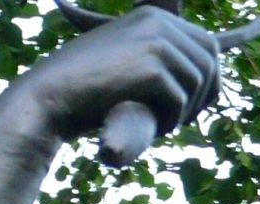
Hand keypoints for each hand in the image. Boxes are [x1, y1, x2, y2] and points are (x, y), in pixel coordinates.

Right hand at [26, 5, 219, 145]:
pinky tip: (155, 130)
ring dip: (186, 111)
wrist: (50, 96)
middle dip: (204, 96)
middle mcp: (157, 22)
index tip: (192, 106)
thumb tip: (191, 77)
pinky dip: (171, 121)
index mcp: (153, 16)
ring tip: (164, 126)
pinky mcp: (150, 68)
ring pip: (198, 82)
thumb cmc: (82, 89)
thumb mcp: (122, 63)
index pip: (206, 44)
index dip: (207, 80)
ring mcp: (155, 42)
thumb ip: (152, 60)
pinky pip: (179, 100)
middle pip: (210, 61)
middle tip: (183, 121)